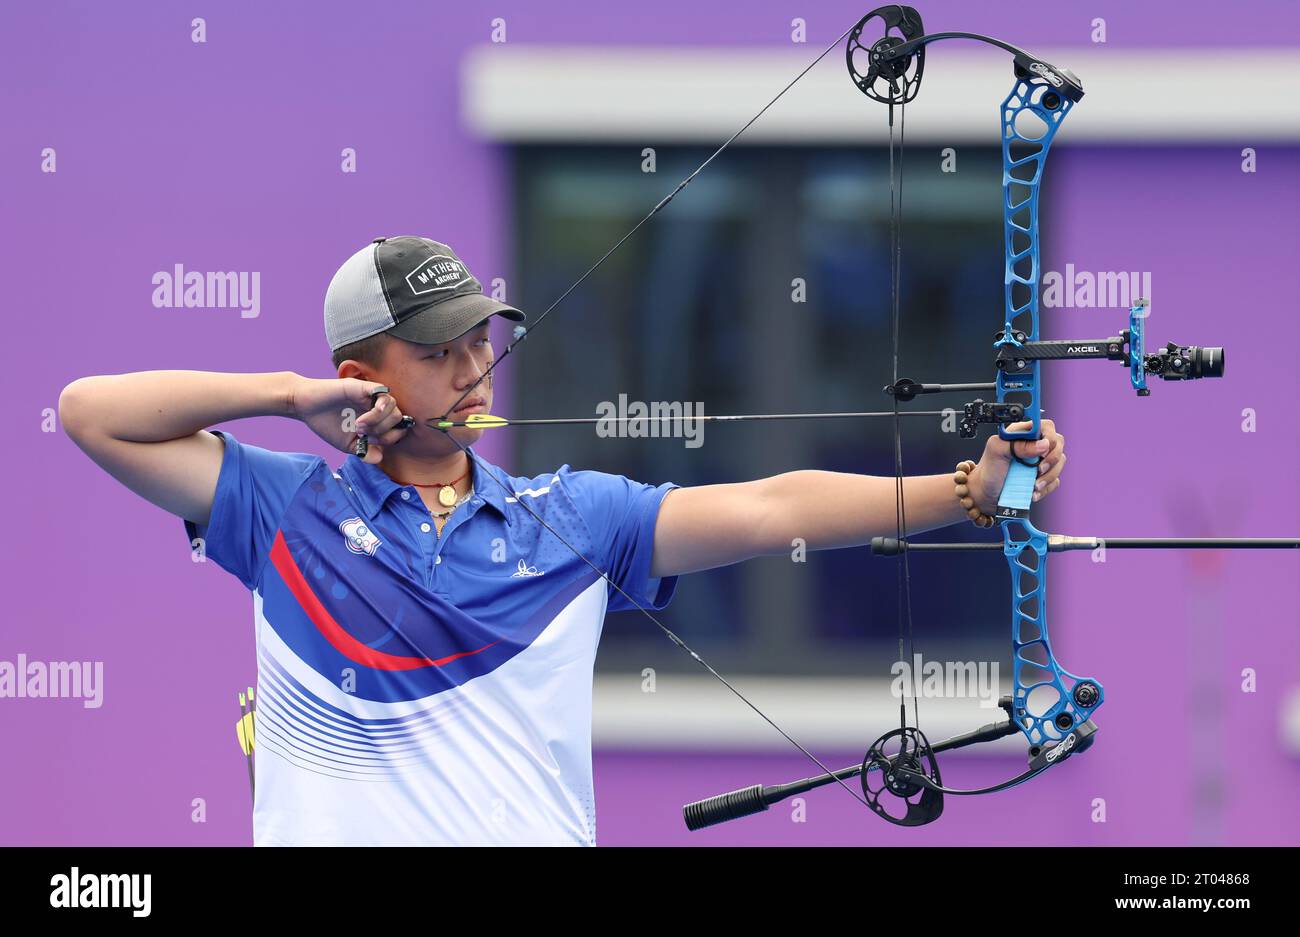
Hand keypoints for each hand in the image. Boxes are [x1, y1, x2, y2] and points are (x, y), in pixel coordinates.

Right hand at [288, 377, 414, 463]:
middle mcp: (376, 407)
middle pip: (398, 418)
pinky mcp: (363, 387)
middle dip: (383, 430)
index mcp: (376, 420)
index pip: (398, 428)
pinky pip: (383, 393)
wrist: (305, 407)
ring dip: (378, 421)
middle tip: (361, 431)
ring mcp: (371, 396)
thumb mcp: (348, 444)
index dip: (390, 438)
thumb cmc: (326, 424)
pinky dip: (381, 406)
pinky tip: (368, 414)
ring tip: (358, 425)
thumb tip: (380, 458)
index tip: (371, 441)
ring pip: (393, 407)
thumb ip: (365, 452)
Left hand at [966, 418, 1066, 515]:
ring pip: (1059, 463)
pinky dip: (1046, 488)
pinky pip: (1055, 481)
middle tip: (1039, 470)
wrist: (985, 494)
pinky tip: (1033, 493)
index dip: (1049, 437)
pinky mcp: (1042, 477)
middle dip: (1052, 459)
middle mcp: (1033, 446)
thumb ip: (1017, 443)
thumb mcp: (996, 451)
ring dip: (1049, 476)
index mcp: (1023, 434)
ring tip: (1034, 486)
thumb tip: (1042, 444)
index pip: (1046, 427)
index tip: (1042, 450)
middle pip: (1058, 444)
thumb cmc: (988, 470)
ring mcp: (1039, 462)